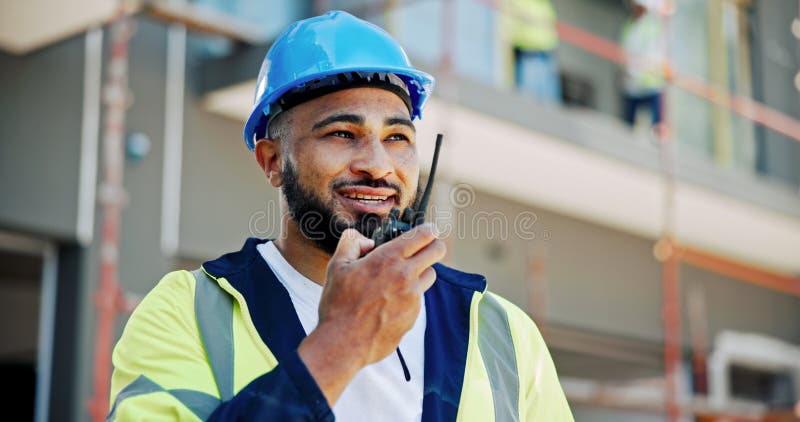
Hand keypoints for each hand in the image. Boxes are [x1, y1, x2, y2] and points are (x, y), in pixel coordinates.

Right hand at [297, 224, 445, 404]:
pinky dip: (409, 296)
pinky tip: (389, 303)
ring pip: (430, 275)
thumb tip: (365, 240)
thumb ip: (351, 243)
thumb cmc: (338, 304)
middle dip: (434, 246)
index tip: (429, 230)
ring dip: (421, 272)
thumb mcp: (336, 266)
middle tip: (426, 247)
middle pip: (437, 251)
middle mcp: (406, 276)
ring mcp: (413, 297)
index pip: (422, 235)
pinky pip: (418, 299)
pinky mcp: (413, 316)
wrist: (343, 343)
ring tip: (401, 278)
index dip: (428, 229)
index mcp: (388, 259)